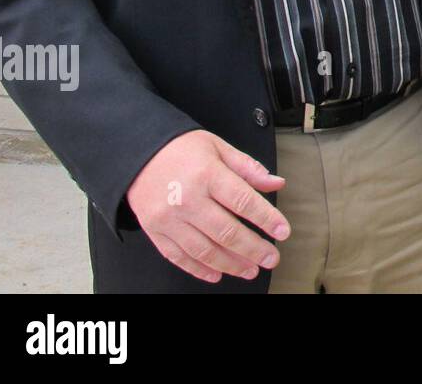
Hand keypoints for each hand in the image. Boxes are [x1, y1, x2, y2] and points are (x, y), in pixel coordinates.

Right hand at [126, 128, 289, 283]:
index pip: (244, 201)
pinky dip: (199, 269)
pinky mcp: (154, 231)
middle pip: (226, 231)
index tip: (283, 232)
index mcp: (207, 174)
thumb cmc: (182, 148)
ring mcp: (168, 218)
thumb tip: (277, 183)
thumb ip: (248, 168)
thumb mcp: (219, 147)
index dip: (266, 219)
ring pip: (204, 250)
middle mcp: (187, 199)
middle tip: (272, 259)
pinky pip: (178, 256)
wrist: (137, 153)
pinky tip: (218, 274)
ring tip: (251, 270)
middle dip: (253, 249)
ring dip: (231, 264)